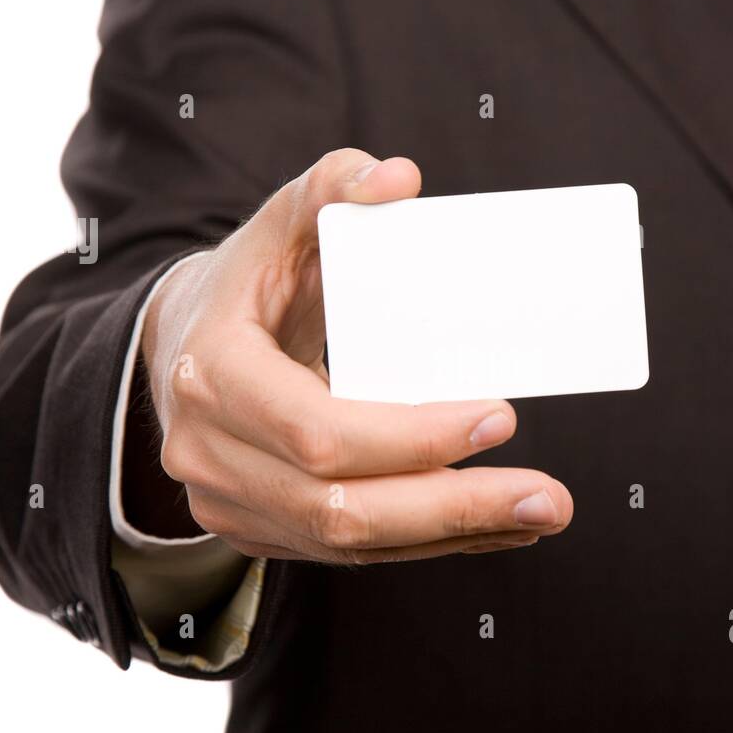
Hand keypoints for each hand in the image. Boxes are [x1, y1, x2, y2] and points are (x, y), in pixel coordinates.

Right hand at [140, 149, 573, 562]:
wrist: (185, 343)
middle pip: (340, 506)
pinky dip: (427, 543)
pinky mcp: (258, 529)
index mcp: (212, 372)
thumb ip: (335, 188)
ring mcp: (227, 501)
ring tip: (538, 515)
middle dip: (454, 507)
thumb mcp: (283, 223)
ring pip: (349, 542)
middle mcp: (208, 451)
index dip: (412, 438)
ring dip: (454, 534)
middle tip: (547, 497)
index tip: (501, 416)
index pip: (320, 430)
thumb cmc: (250, 282)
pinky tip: (493, 529)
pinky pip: (349, 553)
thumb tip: (400, 179)